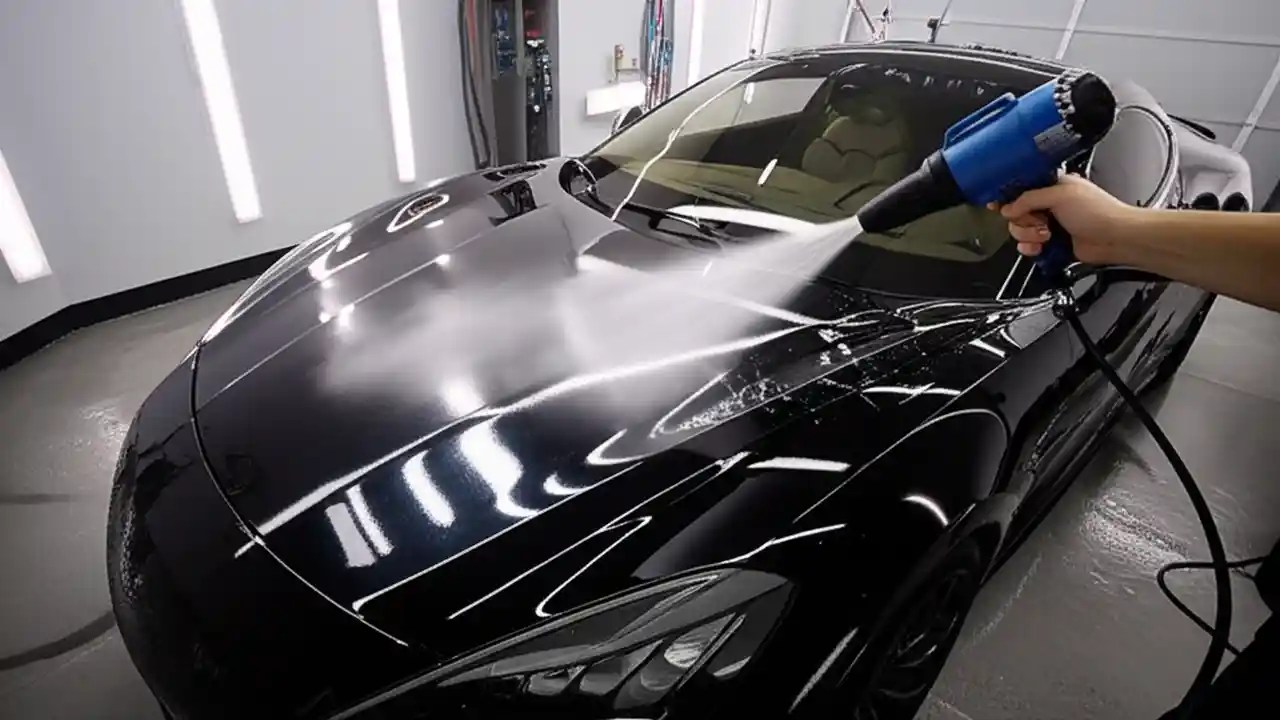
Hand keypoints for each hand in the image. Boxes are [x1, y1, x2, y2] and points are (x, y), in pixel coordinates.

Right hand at [989, 175, 1140, 263]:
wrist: (1115, 238)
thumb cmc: (1099, 212)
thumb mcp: (1059, 196)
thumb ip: (1028, 199)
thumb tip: (1008, 207)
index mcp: (1052, 186)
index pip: (1021, 189)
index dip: (1007, 197)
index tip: (997, 204)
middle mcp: (1050, 205)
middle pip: (1016, 213)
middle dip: (1023, 221)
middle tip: (1038, 221)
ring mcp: (1051, 225)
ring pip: (1021, 231)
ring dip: (1029, 236)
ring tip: (1046, 236)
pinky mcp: (1052, 244)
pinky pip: (1029, 247)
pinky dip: (1031, 249)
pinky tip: (1042, 247)